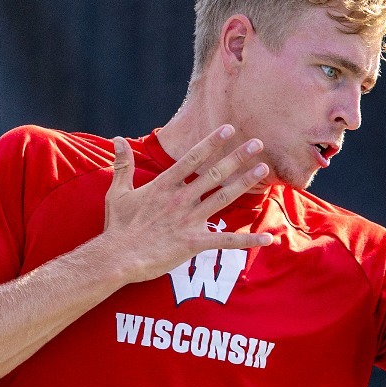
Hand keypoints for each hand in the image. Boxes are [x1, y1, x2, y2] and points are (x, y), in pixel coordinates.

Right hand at [93, 127, 277, 283]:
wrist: (117, 257)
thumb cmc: (118, 226)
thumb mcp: (118, 192)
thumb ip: (123, 165)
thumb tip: (117, 140)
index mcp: (164, 185)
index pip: (192, 158)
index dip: (212, 142)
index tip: (229, 129)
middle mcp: (181, 199)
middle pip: (214, 173)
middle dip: (237, 157)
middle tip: (258, 143)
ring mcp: (189, 220)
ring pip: (223, 197)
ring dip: (245, 182)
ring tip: (263, 169)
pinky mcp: (194, 242)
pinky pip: (226, 241)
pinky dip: (248, 241)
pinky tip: (268, 239)